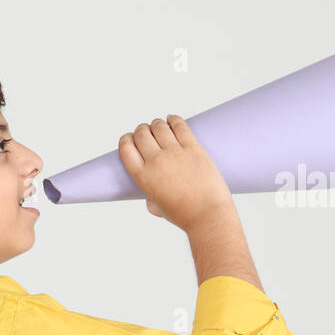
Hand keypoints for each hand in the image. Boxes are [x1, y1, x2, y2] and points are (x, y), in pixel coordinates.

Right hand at [117, 115, 233, 232]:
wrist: (208, 214)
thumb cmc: (184, 215)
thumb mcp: (157, 208)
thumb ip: (150, 199)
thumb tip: (149, 197)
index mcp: (143, 177)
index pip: (126, 148)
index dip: (126, 140)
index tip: (130, 139)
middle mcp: (156, 161)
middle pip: (141, 134)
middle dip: (141, 130)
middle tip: (146, 133)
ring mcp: (175, 153)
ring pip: (159, 127)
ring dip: (156, 124)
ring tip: (159, 126)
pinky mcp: (193, 148)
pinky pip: (180, 126)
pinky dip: (173, 120)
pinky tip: (172, 119)